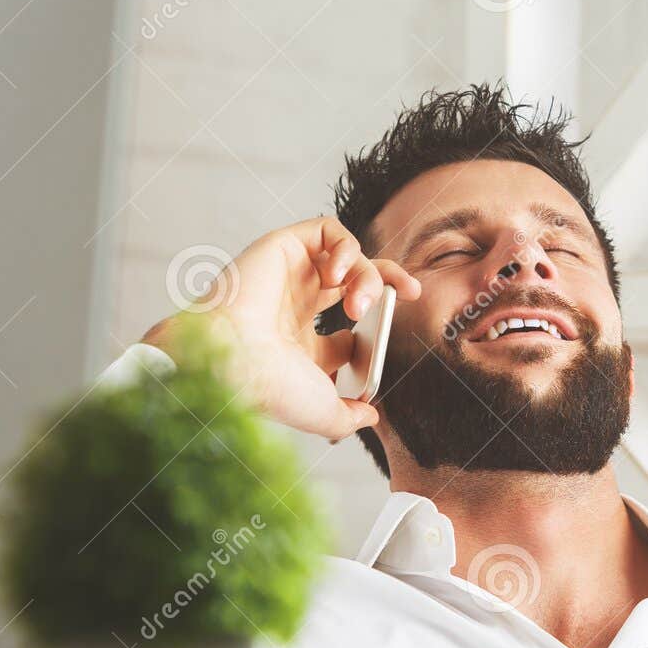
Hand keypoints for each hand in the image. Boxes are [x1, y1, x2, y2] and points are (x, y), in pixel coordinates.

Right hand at [143, 216, 420, 439]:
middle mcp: (293, 304)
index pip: (348, 327)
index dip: (375, 331)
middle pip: (355, 280)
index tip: (379, 347)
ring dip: (368, 277)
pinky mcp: (283, 246)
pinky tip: (339, 276)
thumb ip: (349, 417)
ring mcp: (288, 274)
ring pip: (348, 256)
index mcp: (298, 341)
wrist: (235, 360)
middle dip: (389, 281)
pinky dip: (347, 247)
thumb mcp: (323, 412)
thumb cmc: (270, 387)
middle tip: (411, 292)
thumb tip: (370, 416)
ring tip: (359, 305)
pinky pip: (327, 230)